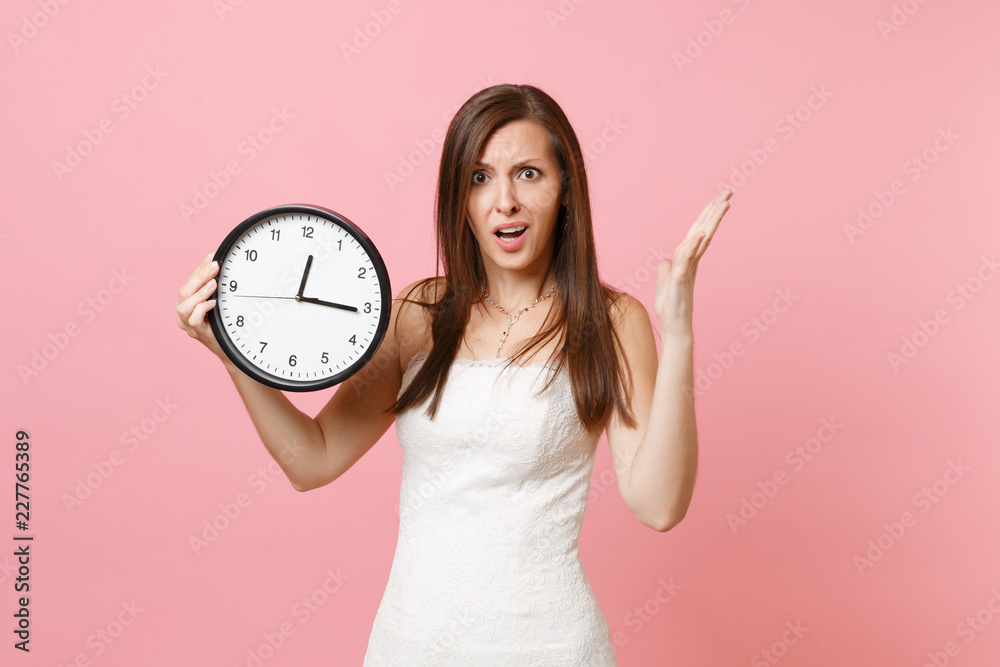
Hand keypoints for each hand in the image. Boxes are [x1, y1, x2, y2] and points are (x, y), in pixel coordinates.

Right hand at [176, 253, 227, 361]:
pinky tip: (213, 304)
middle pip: (183, 292)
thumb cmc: (223, 322)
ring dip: (199, 293)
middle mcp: (183, 313)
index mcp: (187, 302)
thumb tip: (217, 262)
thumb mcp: (219, 300)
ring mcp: (187, 325)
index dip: (199, 269)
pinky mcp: (197, 333)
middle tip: (214, 267)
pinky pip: (193, 320)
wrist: (231, 347)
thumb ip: (215, 285)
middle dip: (199, 277)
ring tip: (214, 284)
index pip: (189, 282)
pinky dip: (201, 309)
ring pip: (183, 306)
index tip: (212, 257)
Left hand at [654, 189, 732, 336]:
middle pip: (705, 230)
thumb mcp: (665, 281)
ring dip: (712, 221)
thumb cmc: (671, 305)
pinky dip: (693, 245)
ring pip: (701, 240)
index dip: (707, 214)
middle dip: (715, 210)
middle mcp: (691, 260)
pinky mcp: (681, 279)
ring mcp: (688, 268)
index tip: (720, 198)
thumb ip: (667, 268)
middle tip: (729, 192)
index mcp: (688, 258)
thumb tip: (665, 260)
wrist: (673, 325)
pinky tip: (701, 232)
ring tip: (724, 203)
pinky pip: (688, 258)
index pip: (699, 231)